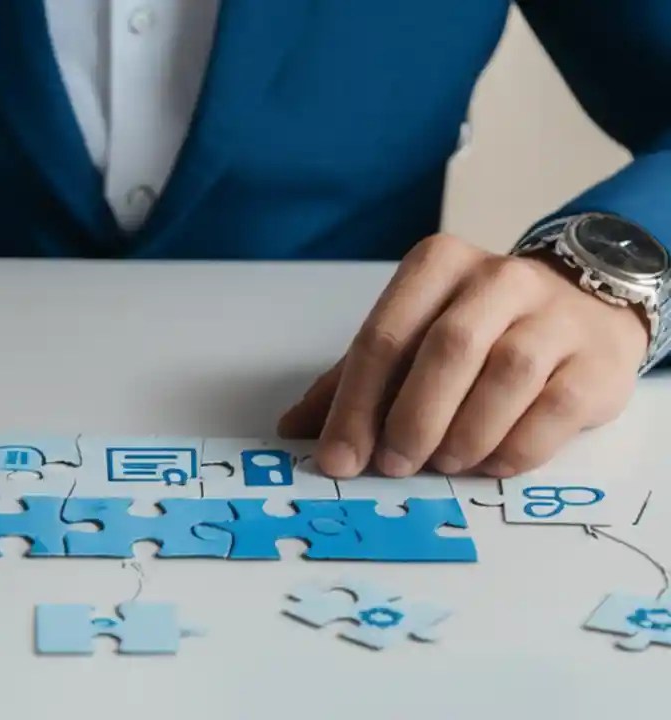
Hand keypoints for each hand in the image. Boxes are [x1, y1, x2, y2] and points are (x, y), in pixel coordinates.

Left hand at [278, 234, 647, 477]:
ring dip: (463, 434)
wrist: (588, 305)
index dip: (356, 405)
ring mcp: (555, 315)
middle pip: (446, 350)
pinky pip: (553, 409)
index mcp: (437, 266)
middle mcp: (498, 279)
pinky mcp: (596, 359)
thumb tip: (294, 429)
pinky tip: (489, 464)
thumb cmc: (480, 329)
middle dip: (410, 419)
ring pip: (506, 374)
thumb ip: (354, 379)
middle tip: (392, 465)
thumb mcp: (412, 337)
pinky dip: (514, 447)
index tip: (338, 459)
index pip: (384, 335)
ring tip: (442, 464)